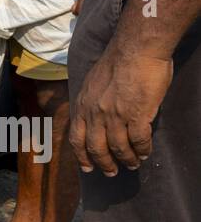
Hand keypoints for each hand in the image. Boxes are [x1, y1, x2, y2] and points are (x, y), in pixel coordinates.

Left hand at [70, 44, 170, 175]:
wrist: (135, 48)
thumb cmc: (118, 61)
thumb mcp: (93, 83)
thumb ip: (93, 101)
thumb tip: (99, 113)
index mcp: (82, 107)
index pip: (77, 139)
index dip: (82, 156)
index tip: (87, 168)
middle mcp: (95, 115)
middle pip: (96, 148)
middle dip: (103, 164)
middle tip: (111, 173)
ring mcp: (115, 116)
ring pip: (118, 148)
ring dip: (126, 159)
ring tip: (133, 165)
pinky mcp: (136, 115)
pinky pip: (138, 140)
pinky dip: (142, 149)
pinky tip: (145, 153)